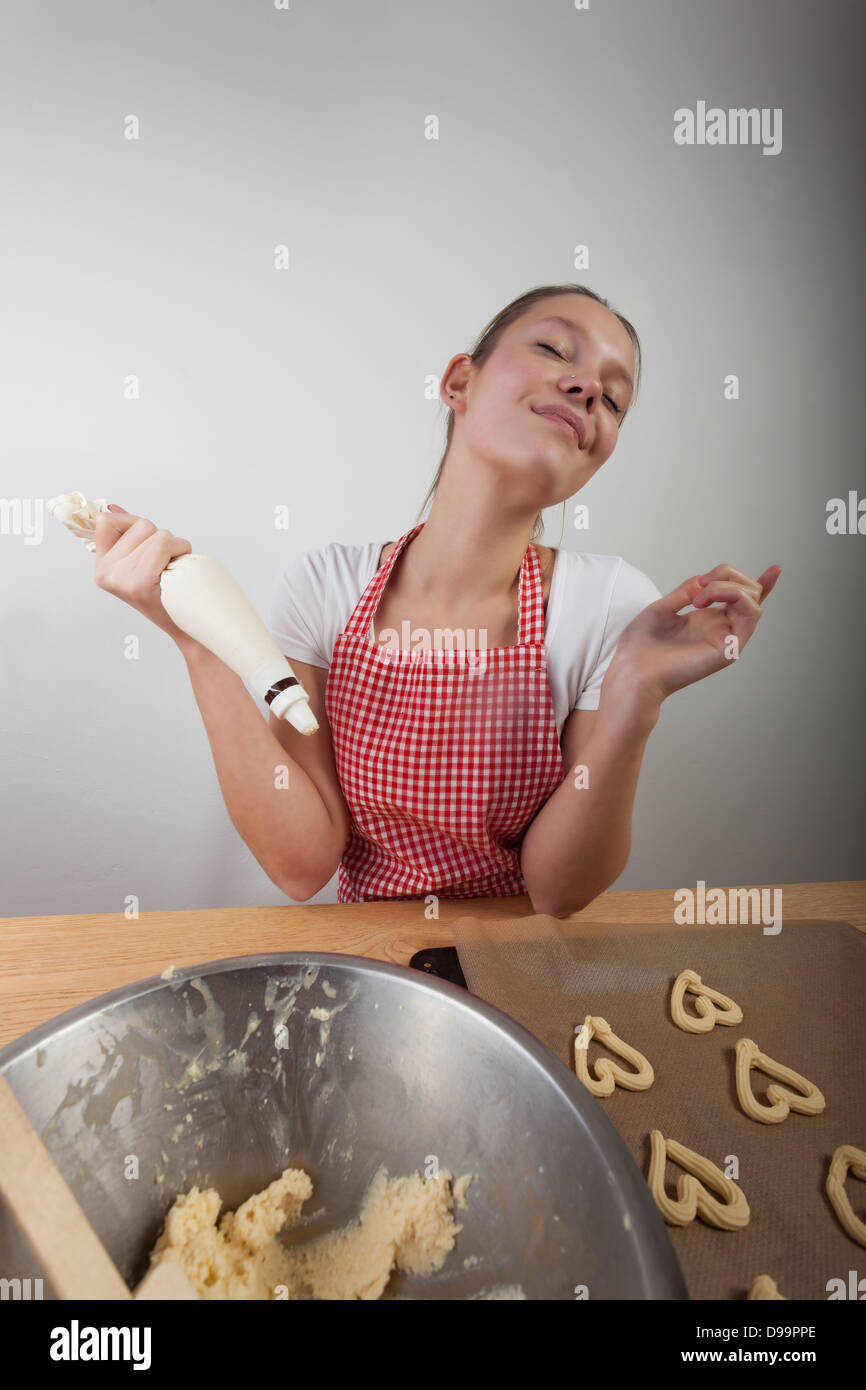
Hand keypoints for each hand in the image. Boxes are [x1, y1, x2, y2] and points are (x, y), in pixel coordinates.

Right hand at [92, 505, 194, 644]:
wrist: (189, 626)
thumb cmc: (170, 594)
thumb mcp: (143, 562)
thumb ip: (127, 536)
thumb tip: (113, 507)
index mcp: (102, 568)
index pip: (106, 521)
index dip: (131, 523)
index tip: (147, 542)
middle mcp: (106, 573)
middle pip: (140, 524)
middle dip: (161, 539)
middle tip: (165, 566)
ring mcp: (121, 578)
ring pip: (157, 533)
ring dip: (175, 546)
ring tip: (173, 570)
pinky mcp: (139, 583)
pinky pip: (164, 544)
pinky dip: (180, 550)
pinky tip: (178, 572)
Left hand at [608, 562, 781, 704]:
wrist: (632, 671)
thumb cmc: (640, 647)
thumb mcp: (662, 608)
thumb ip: (687, 592)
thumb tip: (705, 579)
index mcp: (707, 620)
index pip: (740, 599)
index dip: (762, 585)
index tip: (776, 569)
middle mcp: (721, 628)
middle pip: (748, 592)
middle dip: (727, 574)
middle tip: (698, 585)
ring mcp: (728, 639)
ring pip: (753, 601)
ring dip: (729, 586)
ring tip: (699, 596)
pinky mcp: (730, 649)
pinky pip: (750, 615)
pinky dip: (734, 596)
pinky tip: (706, 598)